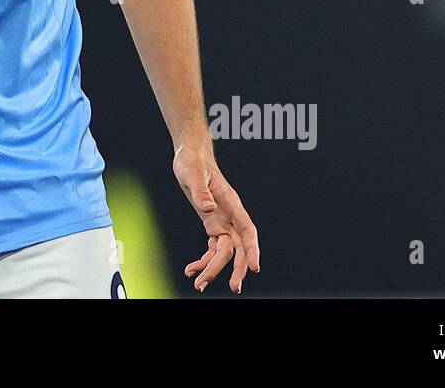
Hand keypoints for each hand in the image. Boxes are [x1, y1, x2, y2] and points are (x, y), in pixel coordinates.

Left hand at [173, 147, 259, 292]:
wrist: (189, 156)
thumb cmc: (192, 162)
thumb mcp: (192, 174)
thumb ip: (201, 191)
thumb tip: (208, 208)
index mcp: (231, 204)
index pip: (247, 230)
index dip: (253, 250)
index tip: (254, 268)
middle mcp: (230, 216)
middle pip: (239, 247)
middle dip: (237, 268)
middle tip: (234, 288)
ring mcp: (222, 221)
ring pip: (225, 252)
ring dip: (215, 269)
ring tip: (199, 284)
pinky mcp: (212, 225)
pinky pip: (212, 248)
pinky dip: (204, 260)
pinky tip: (192, 269)